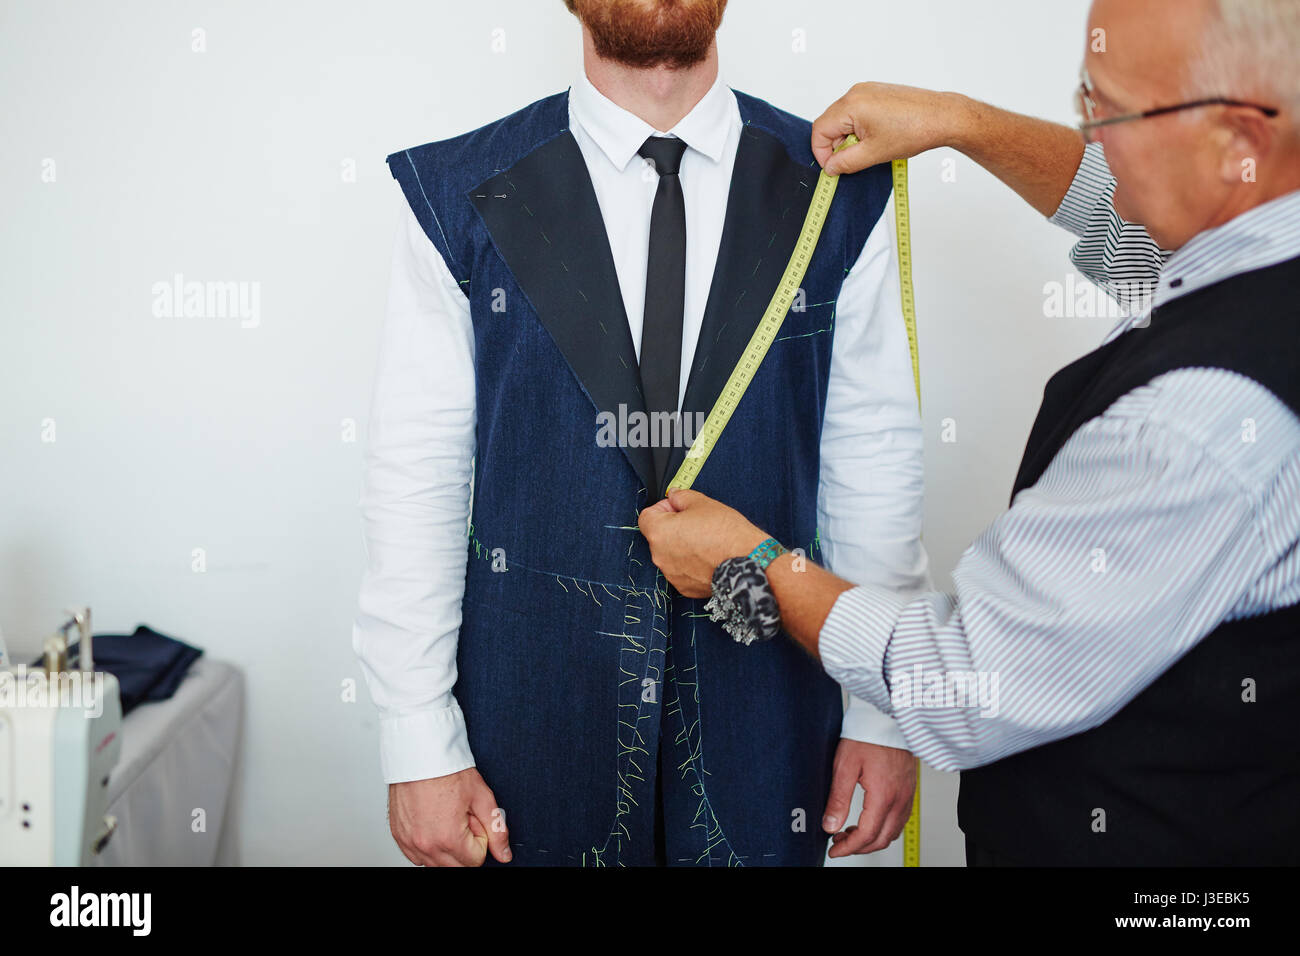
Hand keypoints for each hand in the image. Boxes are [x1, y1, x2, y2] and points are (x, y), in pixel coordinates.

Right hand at [388, 767, 510, 865]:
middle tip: (462, 817)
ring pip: (436, 864)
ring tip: (446, 818)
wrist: (419, 753)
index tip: (473, 818)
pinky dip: (428, 846)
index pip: (475, 861)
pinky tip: (433, 823)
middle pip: (456, 866)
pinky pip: (417, 857)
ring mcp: (409, 842)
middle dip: (464, 847)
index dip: (480, 839)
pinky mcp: (398, 836)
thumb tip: (504, 855)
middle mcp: (425, 845)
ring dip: (446, 848)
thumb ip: (496, 830)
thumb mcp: (481, 797)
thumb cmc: (447, 770)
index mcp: (448, 838)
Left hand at [638, 489, 768, 597]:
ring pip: (671, 554)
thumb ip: (681, 496)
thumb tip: (674, 495)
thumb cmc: (726, 533)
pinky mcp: (685, 588)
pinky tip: (709, 556)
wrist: (747, 562)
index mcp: (659, 532)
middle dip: (673, 528)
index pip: (647, 516)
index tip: (678, 507)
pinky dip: (691, 564)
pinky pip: (682, 570)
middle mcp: (659, 556)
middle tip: (697, 523)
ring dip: (682, 547)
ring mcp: (672, 574)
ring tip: (706, 541)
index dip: (662, 508)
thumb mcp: (702, 502)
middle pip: (659, 536)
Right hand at [812, 82, 971, 175]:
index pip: (820, 130)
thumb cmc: (915, 130)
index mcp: (851, 105)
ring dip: (848, 138)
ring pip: (842, 118)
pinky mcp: (876, 92)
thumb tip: (830, 168)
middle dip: (836, 145)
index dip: (822, 153)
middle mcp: (856, 92)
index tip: (833, 168)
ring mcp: (866, 90)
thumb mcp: (874, 154)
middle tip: (852, 161)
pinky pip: (856, 112)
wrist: (943, 117)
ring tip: (869, 148)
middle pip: (829, 123)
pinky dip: (859, 128)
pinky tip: (876, 138)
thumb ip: (845, 163)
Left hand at [823, 739, 915, 857]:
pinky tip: (869, 820)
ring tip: (850, 832)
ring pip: (893, 832)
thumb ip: (838, 799)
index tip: (834, 850)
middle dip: (859, 847)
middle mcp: (900, 799)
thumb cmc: (867, 736)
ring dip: (872, 839)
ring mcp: (907, 796)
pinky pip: (900, 820)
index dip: (849, 848)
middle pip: (882, 839)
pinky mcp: (909, 790)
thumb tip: (830, 825)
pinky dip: (884, 828)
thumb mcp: (844, 766)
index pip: (867, 835)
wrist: (886, 719)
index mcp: (883, 796)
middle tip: (839, 842)